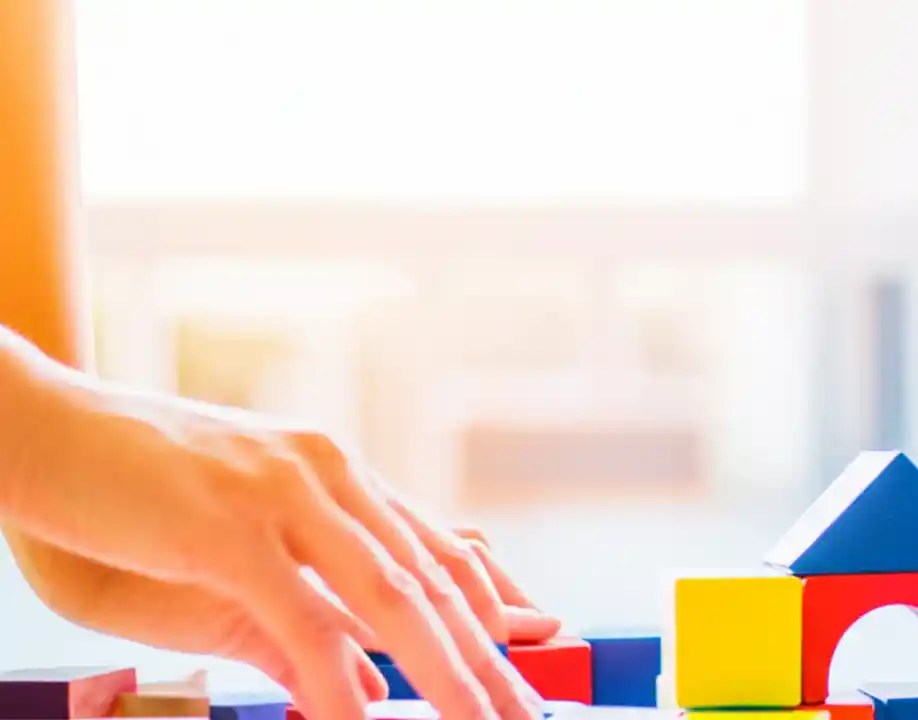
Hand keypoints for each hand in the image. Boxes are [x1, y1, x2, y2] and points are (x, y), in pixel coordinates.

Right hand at [0, 339, 558, 719]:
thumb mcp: (241, 543)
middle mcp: (329, 475)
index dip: (494, 600)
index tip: (538, 645)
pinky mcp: (230, 529)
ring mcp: (284, 496)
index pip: (437, 544)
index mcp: (337, 472)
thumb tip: (359, 685)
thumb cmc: (142, 480)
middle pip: (432, 577)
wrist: (49, 426)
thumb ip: (307, 609)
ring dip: (445, 670)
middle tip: (524, 712)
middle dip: (488, 654)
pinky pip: (302, 619)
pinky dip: (339, 683)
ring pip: (391, 595)